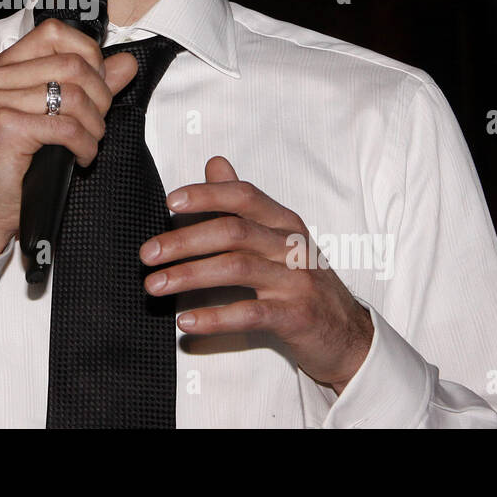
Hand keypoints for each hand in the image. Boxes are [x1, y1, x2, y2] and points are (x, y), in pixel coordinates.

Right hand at [0, 18, 138, 239]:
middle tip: (96, 124)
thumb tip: (126, 63)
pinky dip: (84, 145)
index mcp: (6, 66)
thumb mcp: (56, 114)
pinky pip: (67, 126)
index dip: (88, 56)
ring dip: (94, 126)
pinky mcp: (7, 126)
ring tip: (87, 143)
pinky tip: (79, 157)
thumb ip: (90, 84)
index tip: (95, 87)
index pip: (56, 33)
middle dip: (99, 97)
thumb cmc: (19, 161)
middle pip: (72, 65)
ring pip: (74, 96)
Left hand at [139, 156, 373, 393]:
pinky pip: (250, 313)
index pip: (244, 196)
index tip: (170, 202)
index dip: (207, 195)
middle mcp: (291, 246)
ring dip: (189, 276)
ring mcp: (297, 281)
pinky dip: (214, 317)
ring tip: (155, 286)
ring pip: (236, 268)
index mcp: (284, 222)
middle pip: (233, 232)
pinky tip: (186, 322)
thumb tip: (214, 162)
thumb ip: (243, 203)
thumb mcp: (278, 238)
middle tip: (147, 254)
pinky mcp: (297, 316)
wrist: (349, 334)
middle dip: (184, 240)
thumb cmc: (303, 281)